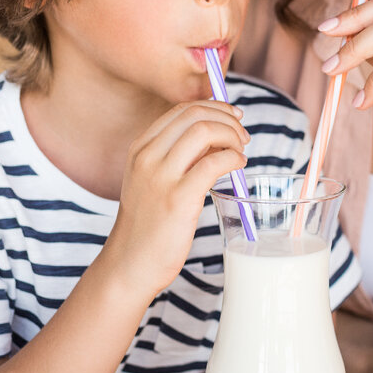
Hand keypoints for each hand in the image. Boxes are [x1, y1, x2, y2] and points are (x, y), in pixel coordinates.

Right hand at [106, 101, 248, 296]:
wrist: (130, 264)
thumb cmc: (150, 223)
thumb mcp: (153, 180)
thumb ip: (179, 156)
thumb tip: (219, 134)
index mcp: (140, 148)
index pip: (182, 110)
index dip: (214, 108)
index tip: (233, 118)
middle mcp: (147, 156)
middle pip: (195, 114)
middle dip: (227, 119)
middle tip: (242, 137)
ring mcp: (160, 176)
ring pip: (205, 130)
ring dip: (232, 136)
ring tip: (240, 153)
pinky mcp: (178, 198)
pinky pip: (214, 162)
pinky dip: (234, 159)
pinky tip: (238, 167)